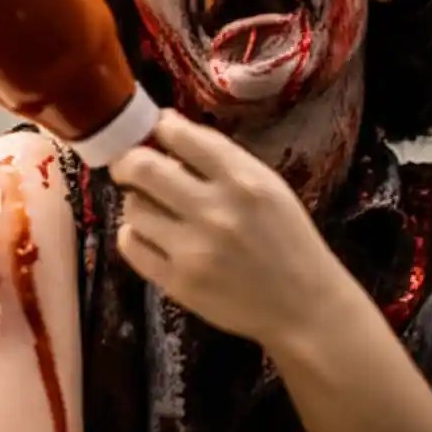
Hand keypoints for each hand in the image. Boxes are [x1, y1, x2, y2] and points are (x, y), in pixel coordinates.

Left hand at [108, 109, 356, 345]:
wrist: (303, 306)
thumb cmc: (287, 239)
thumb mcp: (269, 186)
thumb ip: (221, 157)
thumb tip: (169, 125)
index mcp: (243, 181)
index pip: (181, 136)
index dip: (160, 127)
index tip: (156, 130)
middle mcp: (215, 212)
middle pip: (142, 168)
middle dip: (128, 161)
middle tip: (129, 166)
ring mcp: (193, 250)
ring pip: (133, 207)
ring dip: (136, 201)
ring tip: (153, 206)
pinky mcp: (177, 283)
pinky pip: (130, 245)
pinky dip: (134, 233)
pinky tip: (150, 233)